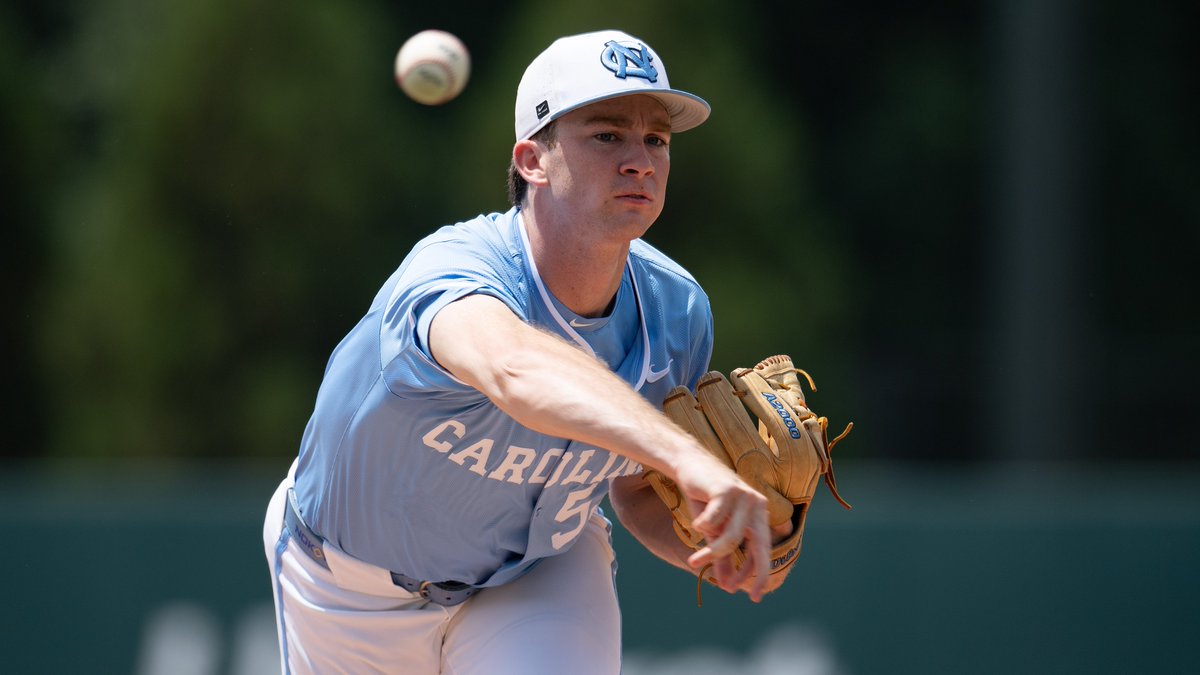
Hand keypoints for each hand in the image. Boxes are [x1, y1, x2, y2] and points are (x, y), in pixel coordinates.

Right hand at [672, 451, 771, 601]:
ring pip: (730, 538)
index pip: (764, 550)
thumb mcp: (714, 530)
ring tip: (694, 561)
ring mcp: (744, 496)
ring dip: (710, 554)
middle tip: (734, 591)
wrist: (689, 464)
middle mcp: (757, 505)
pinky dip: (701, 526)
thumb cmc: (704, 497)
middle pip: (759, 547)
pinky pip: (713, 522)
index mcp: (759, 515)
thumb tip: (727, 585)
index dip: (759, 574)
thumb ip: (722, 554)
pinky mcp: (727, 489)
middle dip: (751, 573)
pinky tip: (695, 521)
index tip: (755, 597)